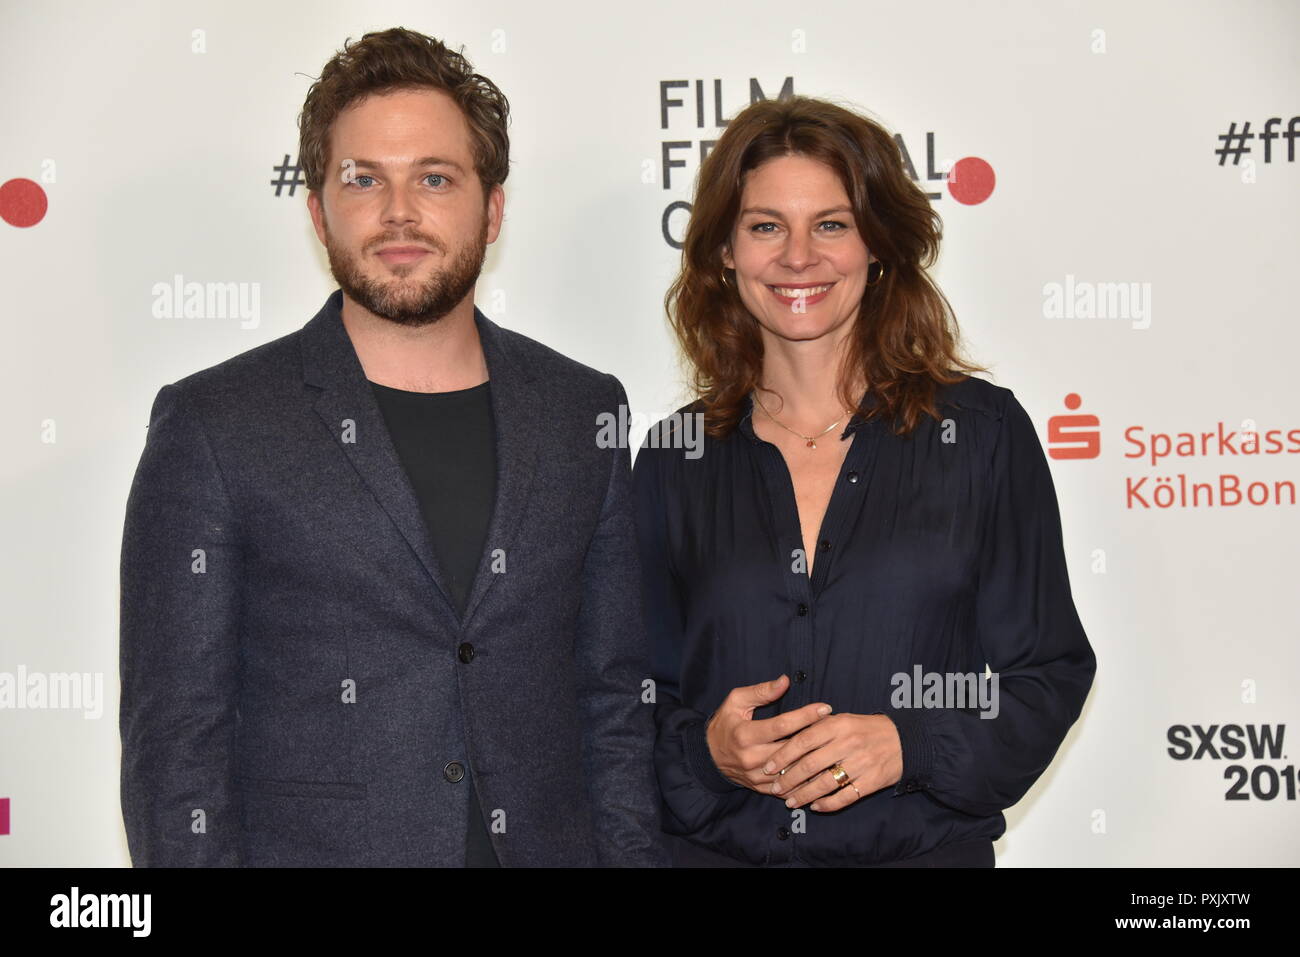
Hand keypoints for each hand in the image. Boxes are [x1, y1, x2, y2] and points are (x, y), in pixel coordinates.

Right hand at [704, 674, 831, 792]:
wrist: (708, 757)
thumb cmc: (725, 724)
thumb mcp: (736, 701)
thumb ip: (761, 691)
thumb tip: (785, 681)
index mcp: (746, 734)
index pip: (782, 725)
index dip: (806, 716)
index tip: (825, 708)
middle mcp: (752, 757)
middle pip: (791, 750)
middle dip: (816, 738)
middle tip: (837, 728)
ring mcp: (757, 776)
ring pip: (793, 772)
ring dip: (815, 763)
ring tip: (836, 751)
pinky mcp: (761, 788)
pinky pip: (789, 788)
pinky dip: (806, 782)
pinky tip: (823, 773)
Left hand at [765, 713, 903, 811]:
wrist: (904, 739)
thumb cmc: (865, 729)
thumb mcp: (842, 719)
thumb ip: (817, 727)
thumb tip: (785, 740)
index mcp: (837, 724)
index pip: (802, 741)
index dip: (782, 756)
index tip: (768, 766)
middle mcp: (847, 743)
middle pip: (810, 765)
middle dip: (788, 779)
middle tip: (775, 787)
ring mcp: (861, 763)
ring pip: (825, 783)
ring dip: (804, 795)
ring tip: (790, 801)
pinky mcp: (872, 780)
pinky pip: (845, 796)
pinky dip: (828, 804)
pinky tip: (815, 807)